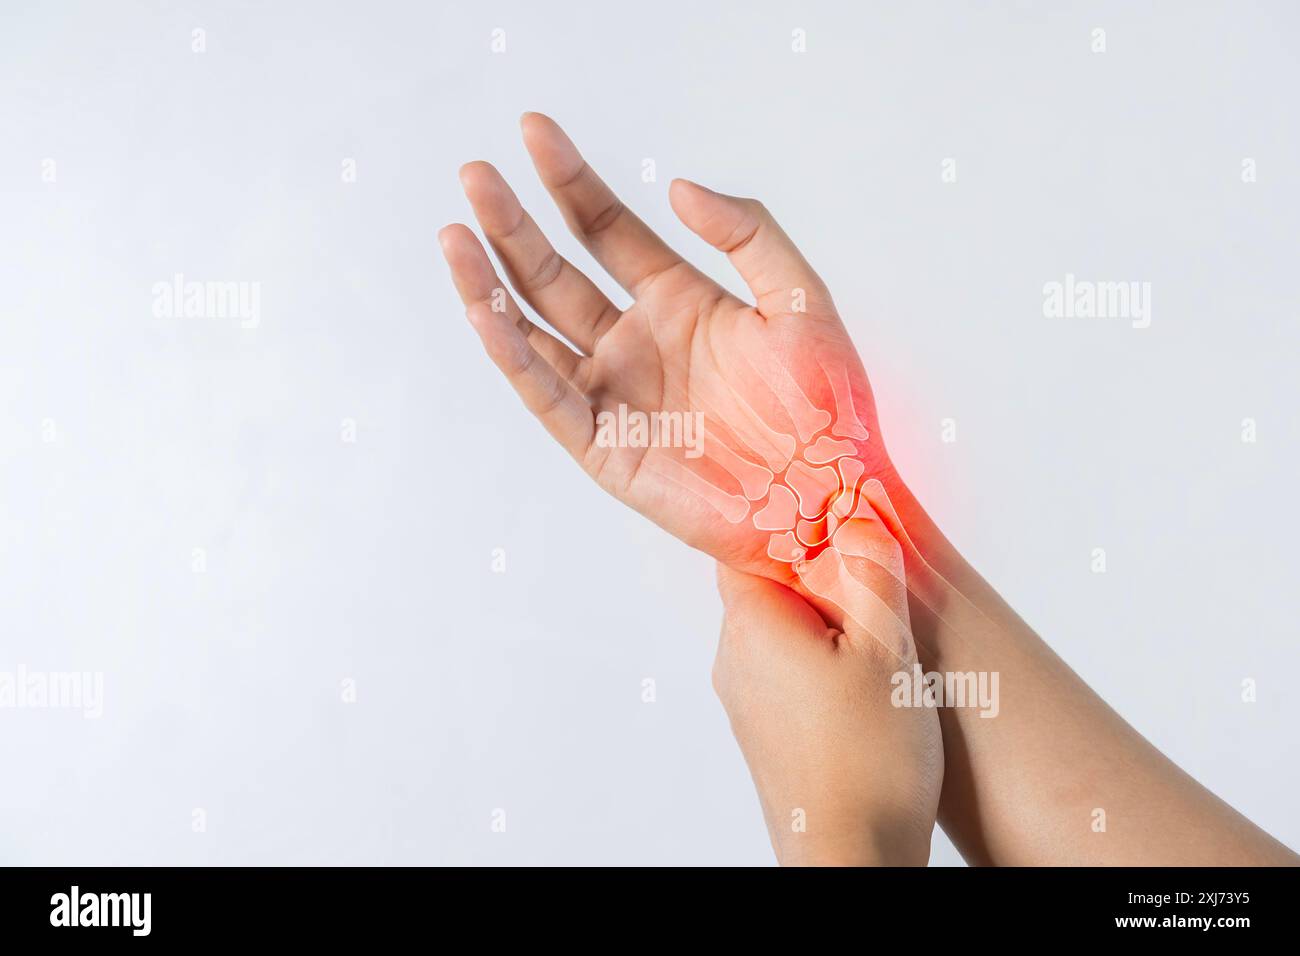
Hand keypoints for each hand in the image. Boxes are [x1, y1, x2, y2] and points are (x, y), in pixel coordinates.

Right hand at [440, 113, 899, 632]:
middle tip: (476, 174)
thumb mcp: (801, 297)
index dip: (569, 181)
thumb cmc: (828, 406)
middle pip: (557, 272)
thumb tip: (678, 187)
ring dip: (492, 285)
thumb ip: (748, 233)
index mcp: (679, 299)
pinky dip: (512, 354)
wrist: (828, 498)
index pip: (606, 228)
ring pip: (535, 329)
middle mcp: (636, 340)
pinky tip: (486, 310)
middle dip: (514, 224)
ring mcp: (615, 392)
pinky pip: (546, 393)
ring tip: (456, 234)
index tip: (534, 130)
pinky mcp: (603, 446)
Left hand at [712, 503, 942, 865]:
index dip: (789, 524)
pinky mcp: (766, 733)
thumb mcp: (885, 648)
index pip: (746, 545)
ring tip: (877, 638)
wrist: (852, 855)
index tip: (832, 517)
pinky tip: (863, 685)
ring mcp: (746, 700)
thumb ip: (870, 575)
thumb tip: (855, 520)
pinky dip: (820, 665)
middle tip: (872, 578)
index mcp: (752, 624)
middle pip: (768, 588)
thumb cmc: (868, 760)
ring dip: (824, 625)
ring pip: (781, 634)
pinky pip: (787, 675)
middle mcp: (734, 658)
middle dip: (818, 576)